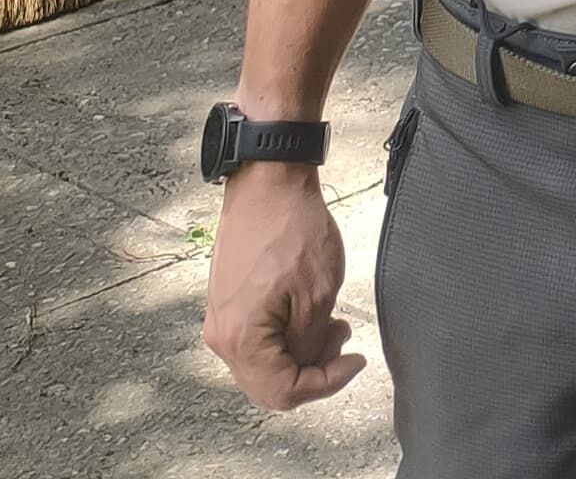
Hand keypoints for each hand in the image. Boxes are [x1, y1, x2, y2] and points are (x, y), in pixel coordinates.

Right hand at [204, 165, 364, 409]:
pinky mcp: (228, 303)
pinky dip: (288, 334)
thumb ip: (309, 344)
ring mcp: (221, 319)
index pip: (283, 392)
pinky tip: (310, 309)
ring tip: (333, 319)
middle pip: (270, 383)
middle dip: (313, 368)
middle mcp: (222, 336)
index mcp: (241, 339)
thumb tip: (306, 365)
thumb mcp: (318, 293)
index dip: (325, 384)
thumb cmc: (292, 229)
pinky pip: (258, 338)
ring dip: (303, 351)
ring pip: (266, 362)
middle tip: (342, 336)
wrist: (267, 183)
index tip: (354, 360)